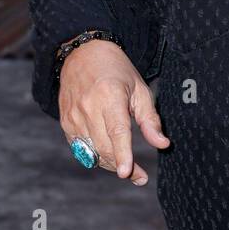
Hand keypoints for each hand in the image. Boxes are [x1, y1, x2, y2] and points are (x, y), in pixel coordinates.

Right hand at [58, 39, 169, 185]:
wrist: (82, 54)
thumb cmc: (116, 71)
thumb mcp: (140, 89)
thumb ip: (150, 119)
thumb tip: (163, 144)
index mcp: (110, 96)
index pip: (117, 131)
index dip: (123, 154)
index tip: (126, 173)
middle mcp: (88, 107)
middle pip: (104, 147)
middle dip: (121, 165)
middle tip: (139, 175)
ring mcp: (73, 115)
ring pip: (91, 152)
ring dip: (109, 163)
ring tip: (124, 163)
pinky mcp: (65, 122)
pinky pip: (80, 148)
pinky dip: (94, 155)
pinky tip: (106, 151)